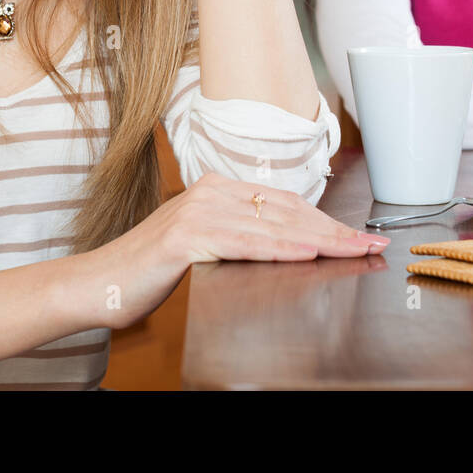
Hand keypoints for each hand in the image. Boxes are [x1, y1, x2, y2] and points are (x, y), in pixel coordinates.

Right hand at [87, 171, 388, 329]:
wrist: (99, 284)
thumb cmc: (152, 271)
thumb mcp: (206, 247)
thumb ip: (241, 238)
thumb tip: (292, 246)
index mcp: (217, 188)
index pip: (285, 203)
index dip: (327, 219)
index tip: (361, 236)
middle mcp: (211, 191)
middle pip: (287, 211)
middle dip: (335, 229)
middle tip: (373, 244)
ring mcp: (197, 211)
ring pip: (272, 225)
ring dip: (319, 239)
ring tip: (353, 250)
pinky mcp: (185, 237)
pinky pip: (243, 243)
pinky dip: (279, 248)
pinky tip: (306, 253)